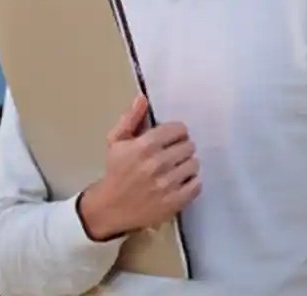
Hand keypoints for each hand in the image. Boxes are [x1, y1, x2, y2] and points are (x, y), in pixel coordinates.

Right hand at [79, 95, 200, 240]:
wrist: (110, 207)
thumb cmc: (115, 172)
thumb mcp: (116, 141)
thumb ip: (131, 118)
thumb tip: (142, 99)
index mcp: (144, 146)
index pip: (179, 129)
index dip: (175, 133)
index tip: (170, 139)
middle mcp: (157, 164)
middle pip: (189, 146)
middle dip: (181, 148)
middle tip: (171, 155)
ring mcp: (167, 185)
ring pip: (194, 164)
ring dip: (186, 165)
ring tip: (174, 169)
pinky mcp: (174, 202)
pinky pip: (197, 185)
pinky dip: (191, 183)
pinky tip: (179, 182)